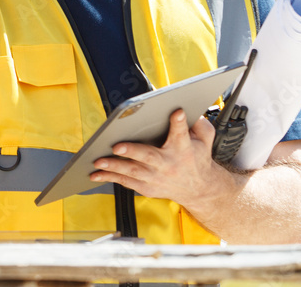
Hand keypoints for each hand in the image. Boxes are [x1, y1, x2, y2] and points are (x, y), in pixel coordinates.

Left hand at [89, 109, 224, 208]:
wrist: (199, 189)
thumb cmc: (197, 159)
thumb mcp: (205, 140)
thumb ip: (201, 125)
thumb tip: (189, 111)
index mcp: (183, 149)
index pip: (181, 134)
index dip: (179, 123)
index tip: (177, 112)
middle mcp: (168, 164)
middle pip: (149, 157)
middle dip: (132, 152)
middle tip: (117, 146)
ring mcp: (156, 177)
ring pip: (132, 171)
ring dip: (114, 166)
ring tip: (98, 161)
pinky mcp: (147, 187)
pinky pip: (126, 182)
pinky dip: (110, 178)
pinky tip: (95, 174)